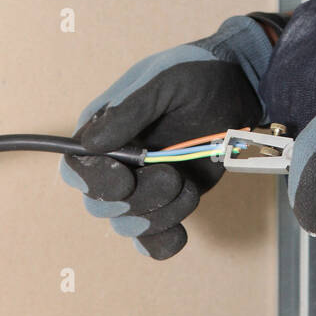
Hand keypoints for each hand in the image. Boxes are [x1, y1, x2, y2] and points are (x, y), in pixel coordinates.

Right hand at [60, 14, 274, 258]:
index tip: (124, 178)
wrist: (239, 89)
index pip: (75, 167)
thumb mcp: (165, 82)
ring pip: (128, 224)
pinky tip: (181, 232)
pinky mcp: (167, 204)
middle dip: (137, 198)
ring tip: (189, 188)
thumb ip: (129, 111)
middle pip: (100, 204)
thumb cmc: (197, 74)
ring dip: (159, 215)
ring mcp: (142, 187)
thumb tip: (90, 144)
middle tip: (172, 176)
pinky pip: (152, 241)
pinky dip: (163, 242)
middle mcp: (115, 163)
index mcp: (103, 130)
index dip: (92, 179)